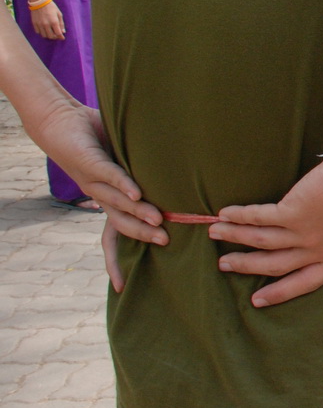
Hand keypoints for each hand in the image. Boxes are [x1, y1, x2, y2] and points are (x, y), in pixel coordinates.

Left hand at [23, 99, 164, 290]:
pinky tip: (138, 192)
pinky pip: (110, 177)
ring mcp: (93, 182)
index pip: (112, 237)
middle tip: (165, 243)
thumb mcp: (124, 160)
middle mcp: (98, 196)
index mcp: (106, 200)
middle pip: (119, 225)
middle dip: (142, 236)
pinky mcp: (90, 163)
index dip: (115, 263)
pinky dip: (124, 186)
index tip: (121, 287)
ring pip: (117, 204)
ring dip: (138, 214)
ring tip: (160, 221)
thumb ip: (143, 172)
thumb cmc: (95, 138)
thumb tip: (177, 180)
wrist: (59, 120)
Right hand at [29, 0, 65, 40]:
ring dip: (48, 35)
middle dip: (55, 37)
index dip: (61, 37)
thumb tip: (63, 32)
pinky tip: (44, 29)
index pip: (58, 33)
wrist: (39, 2)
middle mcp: (46, 25)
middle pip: (51, 36)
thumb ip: (61, 23)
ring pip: (44, 35)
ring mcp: (39, 25)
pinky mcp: (34, 24)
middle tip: (56, 35)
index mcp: (54, 22)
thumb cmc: (51, 7)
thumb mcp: (59, 14)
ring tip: (51, 33)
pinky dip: (42, 32)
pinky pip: (38, 32)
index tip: (62, 38)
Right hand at [206, 149, 322, 307]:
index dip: (281, 291)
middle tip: (225, 265)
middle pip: (277, 266)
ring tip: (214, 234)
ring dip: (235, 240)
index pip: (308, 280)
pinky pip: (259, 219)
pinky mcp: (293, 214)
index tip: (259, 300)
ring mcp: (306, 235)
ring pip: (262, 244)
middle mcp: (322, 250)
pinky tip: (225, 214)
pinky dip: (240, 217)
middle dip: (248, 267)